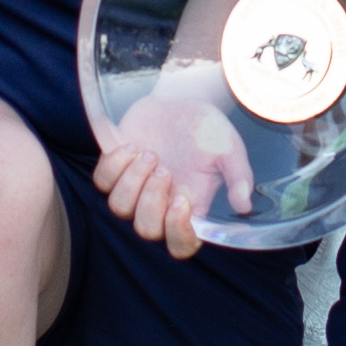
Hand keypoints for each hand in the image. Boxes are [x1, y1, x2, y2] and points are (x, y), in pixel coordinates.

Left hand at [95, 68, 250, 257]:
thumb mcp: (229, 148)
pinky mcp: (114, 171)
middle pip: (146, 230)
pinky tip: (131, 145)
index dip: (178, 233)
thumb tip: (244, 205)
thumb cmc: (206, 129)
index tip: (182, 200)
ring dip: (132, 180)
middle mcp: (160, 205)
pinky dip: (114, 165)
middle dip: (152, 200)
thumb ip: (238, 176)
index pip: (181, 245)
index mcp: (190, 207)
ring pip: (119, 208)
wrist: (180, 100)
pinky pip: (102, 183)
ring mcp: (135, 190)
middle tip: (164, 168)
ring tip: (149, 153)